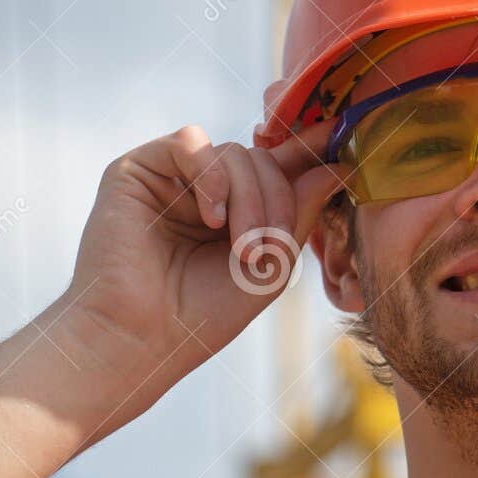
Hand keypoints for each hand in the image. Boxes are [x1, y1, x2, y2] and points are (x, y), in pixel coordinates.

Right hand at [55, 119, 348, 394]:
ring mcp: (168, 179)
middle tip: (267, 249)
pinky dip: (211, 174)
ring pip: (232, 152)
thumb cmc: (200, 317)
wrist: (140, 340)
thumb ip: (300, 213)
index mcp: (231, 212)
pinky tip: (211, 217)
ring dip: (250, 198)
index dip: (308, 154)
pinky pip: (189, 141)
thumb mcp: (269, 265)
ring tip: (242, 249)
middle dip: (277, 200)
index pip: (275, 169)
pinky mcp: (135, 171)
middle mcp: (200, 191)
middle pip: (260, 160)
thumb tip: (339, 163)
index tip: (343, 136)